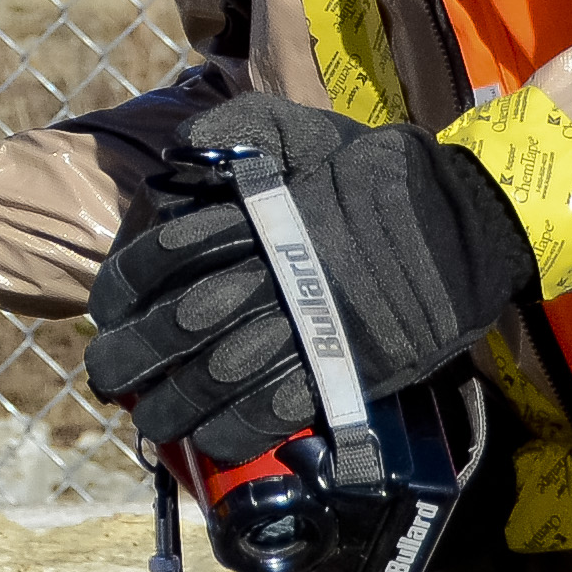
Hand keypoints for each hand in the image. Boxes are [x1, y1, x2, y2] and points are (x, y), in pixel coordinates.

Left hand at [83, 95, 537, 461]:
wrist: (465, 220)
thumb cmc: (378, 174)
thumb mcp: (304, 131)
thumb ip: (237, 132)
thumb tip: (178, 151)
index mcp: (256, 216)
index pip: (165, 254)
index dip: (125, 286)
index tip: (107, 307)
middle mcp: (274, 271)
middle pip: (180, 323)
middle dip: (134, 355)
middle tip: (106, 374)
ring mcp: (310, 323)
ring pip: (219, 375)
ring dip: (174, 404)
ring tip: (148, 419)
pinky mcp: (346, 366)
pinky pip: (276, 409)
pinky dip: (236, 430)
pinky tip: (209, 440)